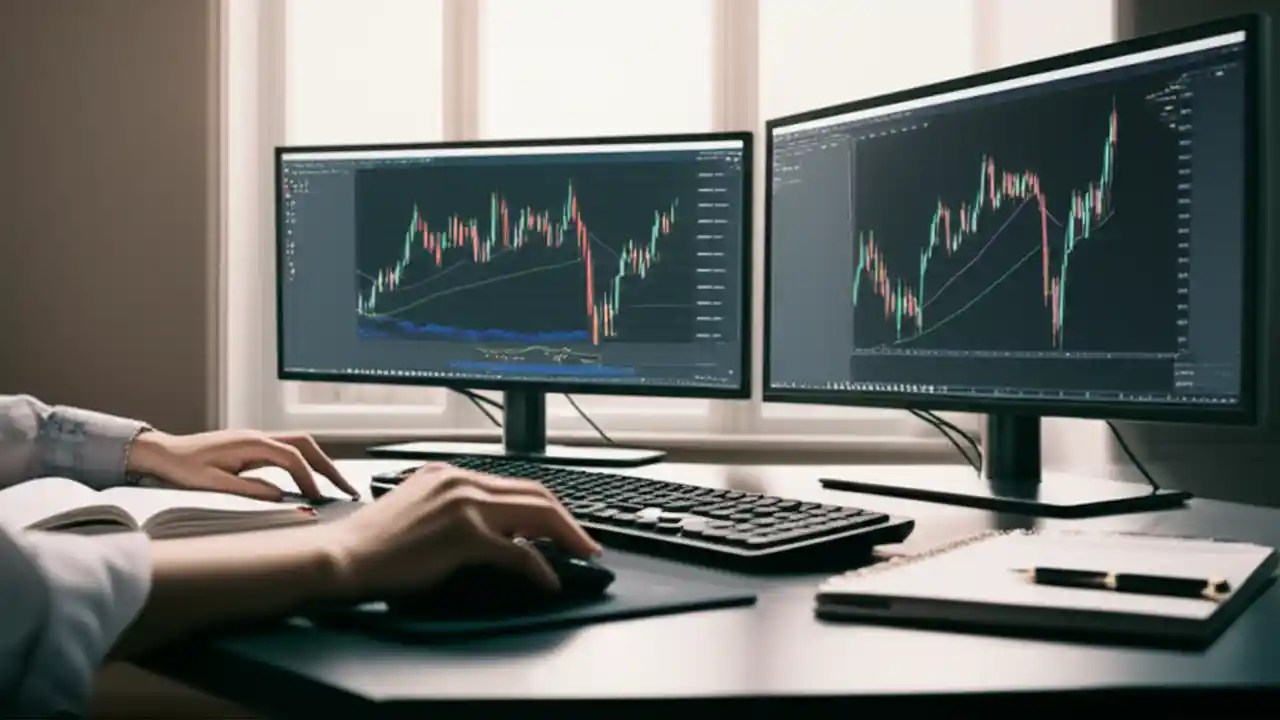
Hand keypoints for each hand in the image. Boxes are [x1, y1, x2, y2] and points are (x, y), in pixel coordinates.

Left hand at [128, 429, 359, 500]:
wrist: (162, 453)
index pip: (292, 458)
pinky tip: (307, 480)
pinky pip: (287, 451)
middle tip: (344, 487)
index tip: (319, 497)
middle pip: (306, 444)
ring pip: (299, 445)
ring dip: (319, 463)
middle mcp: (258, 437)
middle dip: (328, 465)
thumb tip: (281, 495)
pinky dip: (303, 463)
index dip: (309, 478)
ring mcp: (256, 440)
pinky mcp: (253, 447)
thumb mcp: (214, 483)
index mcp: (251, 444)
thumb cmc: (183, 467)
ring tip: (333, 484)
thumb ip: (249, 489)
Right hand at [327, 463, 601, 600]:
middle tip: (586, 542)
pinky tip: (548, 581)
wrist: (343, 556)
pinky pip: (518, 552)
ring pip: (536, 513)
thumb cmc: (374, 544)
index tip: (562, 524)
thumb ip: (457, 511)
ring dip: (566, 536)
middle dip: (568, 518)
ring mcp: (464, 504)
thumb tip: (500, 533)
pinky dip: (539, 568)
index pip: (514, 483)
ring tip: (582, 555)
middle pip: (535, 492)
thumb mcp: (419, 510)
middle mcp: (461, 480)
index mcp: (450, 473)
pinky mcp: (464, 534)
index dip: (545, 505)